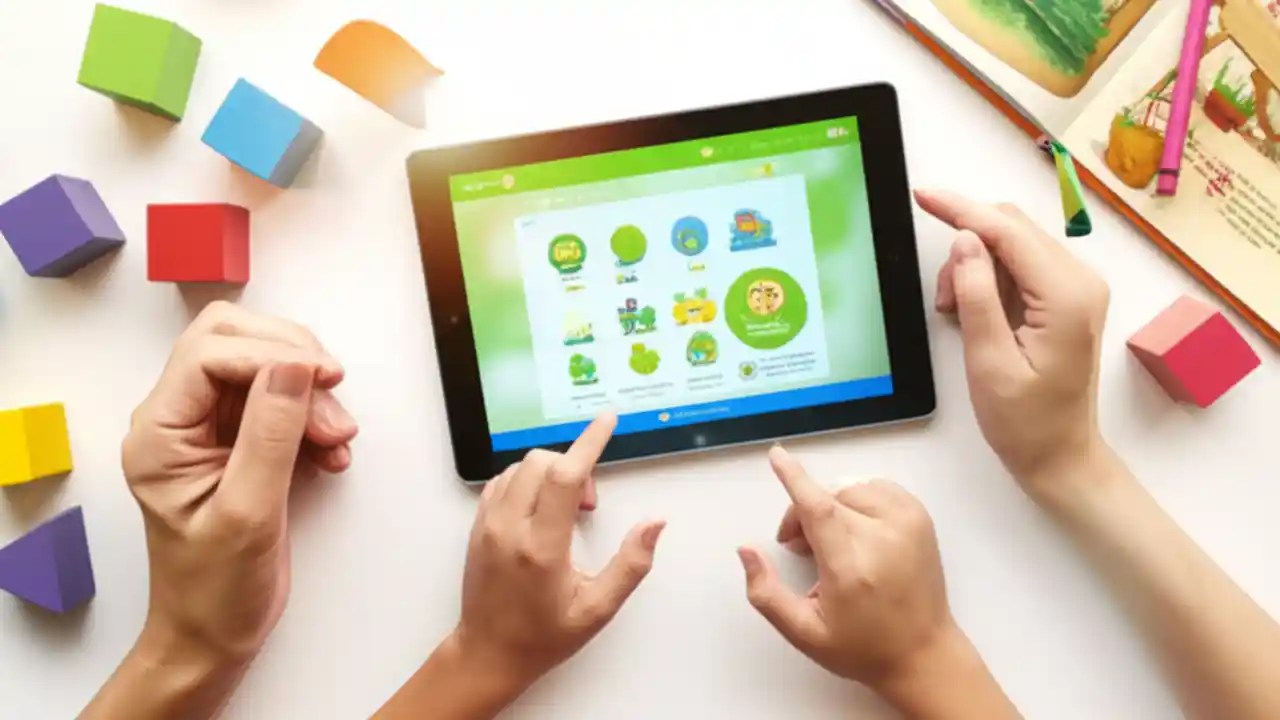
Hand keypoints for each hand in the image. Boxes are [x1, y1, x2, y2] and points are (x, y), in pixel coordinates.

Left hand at [122, 301, 358, 667]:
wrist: (214, 634)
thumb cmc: (217, 588)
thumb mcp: (249, 512)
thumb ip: (270, 434)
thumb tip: (293, 366)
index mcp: (159, 434)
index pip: (208, 354)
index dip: (271, 353)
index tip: (321, 377)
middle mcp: (178, 421)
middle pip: (233, 342)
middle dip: (291, 360)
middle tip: (332, 393)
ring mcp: (209, 429)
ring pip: (263, 367)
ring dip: (309, 392)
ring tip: (338, 440)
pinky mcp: (240, 441)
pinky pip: (280, 400)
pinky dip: (313, 415)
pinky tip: (330, 454)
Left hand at [451, 414, 664, 690]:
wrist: (488, 653)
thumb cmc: (544, 636)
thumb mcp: (598, 609)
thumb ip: (631, 564)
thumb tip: (654, 523)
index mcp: (541, 548)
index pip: (564, 476)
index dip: (589, 442)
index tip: (607, 420)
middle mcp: (509, 528)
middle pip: (542, 462)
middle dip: (573, 467)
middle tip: (587, 506)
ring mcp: (487, 525)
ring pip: (520, 467)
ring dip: (550, 474)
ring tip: (565, 512)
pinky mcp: (477, 526)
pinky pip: (502, 480)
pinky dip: (527, 481)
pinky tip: (541, 509)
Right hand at [739, 447, 958, 689]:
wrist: (925, 654)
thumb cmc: (862, 647)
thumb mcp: (804, 632)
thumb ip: (767, 593)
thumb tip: (746, 550)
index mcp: (851, 568)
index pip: (818, 508)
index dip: (794, 479)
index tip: (776, 456)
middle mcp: (883, 538)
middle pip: (827, 498)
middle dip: (802, 513)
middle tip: (798, 546)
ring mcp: (907, 523)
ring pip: (850, 488)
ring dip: (829, 504)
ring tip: (828, 538)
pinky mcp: (920, 518)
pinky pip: (876, 488)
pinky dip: (857, 498)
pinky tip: (853, 526)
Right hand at [915, 190, 1109, 494]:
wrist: (1060, 455)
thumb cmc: (1025, 422)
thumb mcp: (989, 362)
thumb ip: (977, 296)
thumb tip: (964, 241)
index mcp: (1065, 296)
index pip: (1007, 232)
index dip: (961, 210)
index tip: (923, 196)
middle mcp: (1079, 281)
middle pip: (1011, 229)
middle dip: (966, 248)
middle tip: (944, 300)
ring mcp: (1075, 288)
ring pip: (1010, 245)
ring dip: (974, 268)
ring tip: (958, 315)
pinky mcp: (1065, 298)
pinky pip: (1018, 266)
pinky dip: (988, 279)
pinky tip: (975, 313)